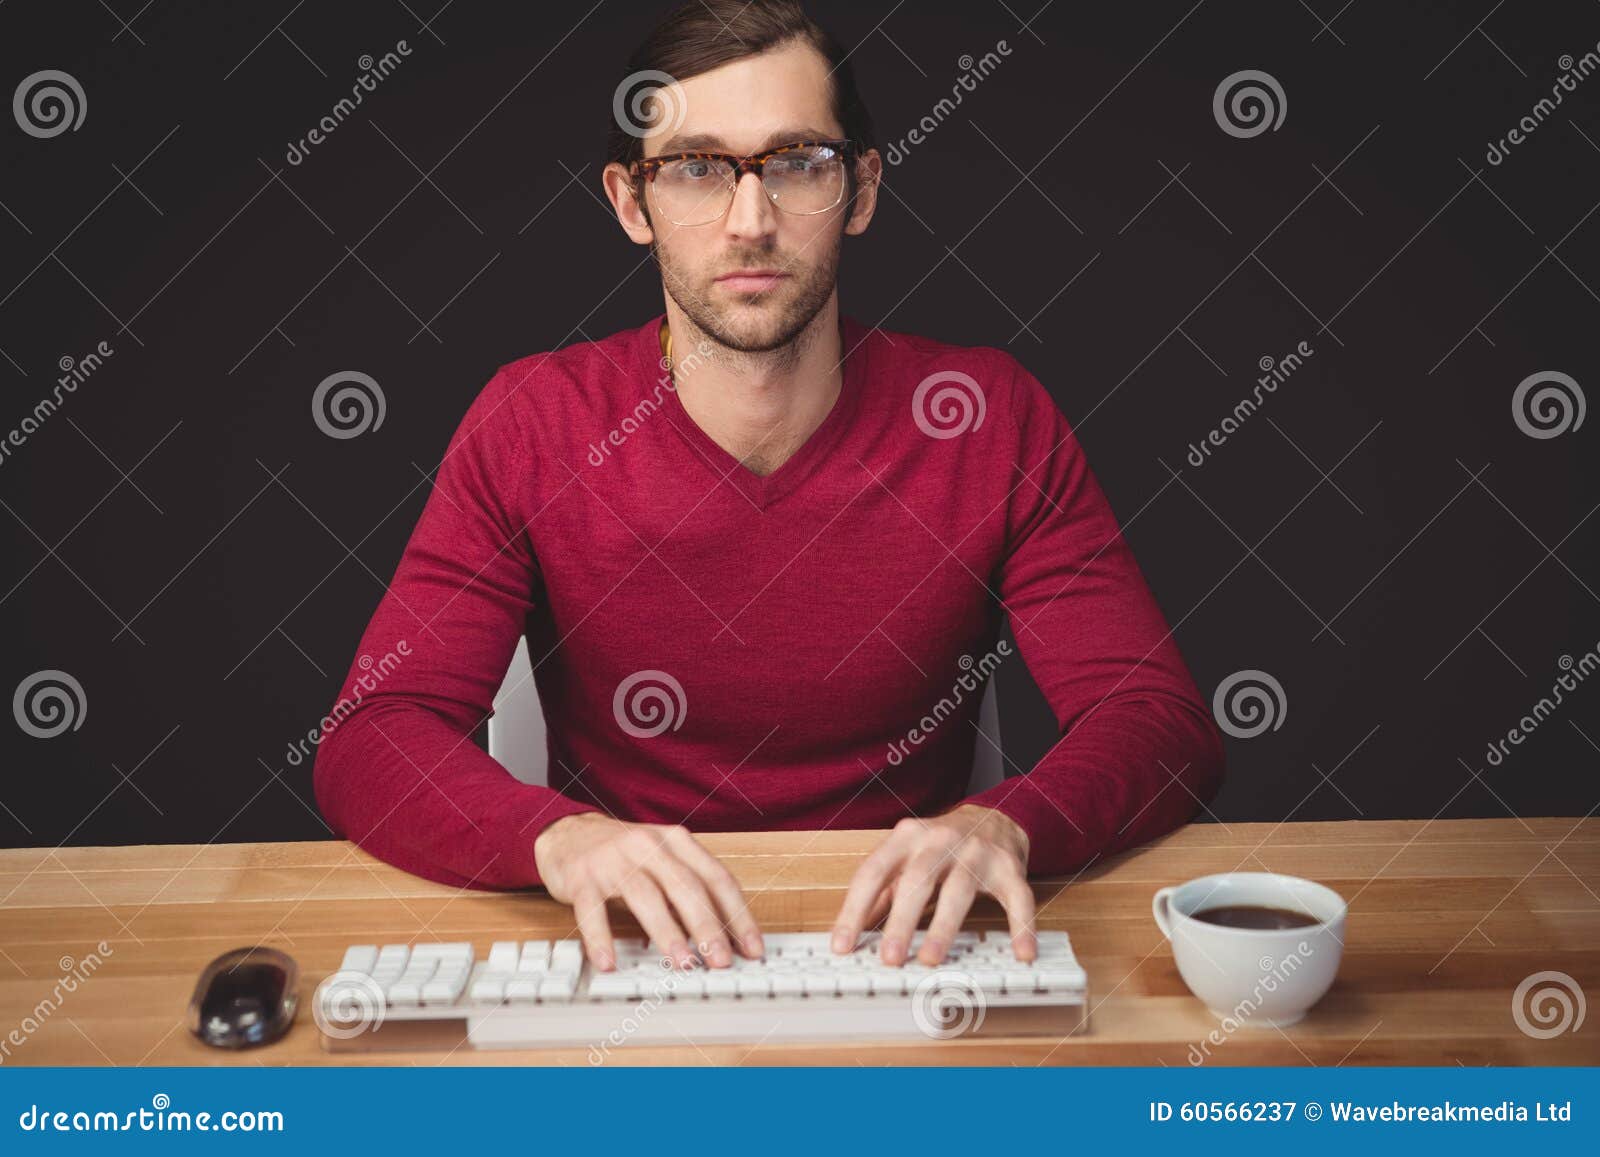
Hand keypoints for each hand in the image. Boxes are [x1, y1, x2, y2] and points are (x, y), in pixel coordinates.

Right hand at [533, 813, 763, 971]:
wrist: (567, 833)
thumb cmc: (624, 854)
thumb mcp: (663, 859)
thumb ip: (690, 890)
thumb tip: (726, 937)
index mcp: (676, 841)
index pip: (717, 877)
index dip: (738, 914)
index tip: (752, 947)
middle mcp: (648, 846)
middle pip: (686, 887)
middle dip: (707, 927)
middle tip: (721, 960)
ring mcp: (614, 860)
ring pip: (646, 897)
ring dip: (667, 933)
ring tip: (683, 963)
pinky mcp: (582, 877)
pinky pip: (593, 910)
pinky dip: (601, 938)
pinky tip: (609, 962)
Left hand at [831, 805, 1035, 966]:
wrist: (995, 816)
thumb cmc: (942, 844)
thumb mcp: (906, 856)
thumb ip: (881, 890)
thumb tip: (853, 929)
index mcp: (907, 838)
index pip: (873, 873)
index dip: (855, 910)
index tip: (842, 944)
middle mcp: (940, 840)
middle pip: (917, 880)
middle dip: (901, 921)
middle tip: (888, 957)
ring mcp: (977, 853)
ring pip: (959, 891)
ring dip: (944, 928)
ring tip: (929, 959)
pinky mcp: (1009, 869)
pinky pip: (1017, 899)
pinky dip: (1021, 926)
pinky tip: (1022, 953)